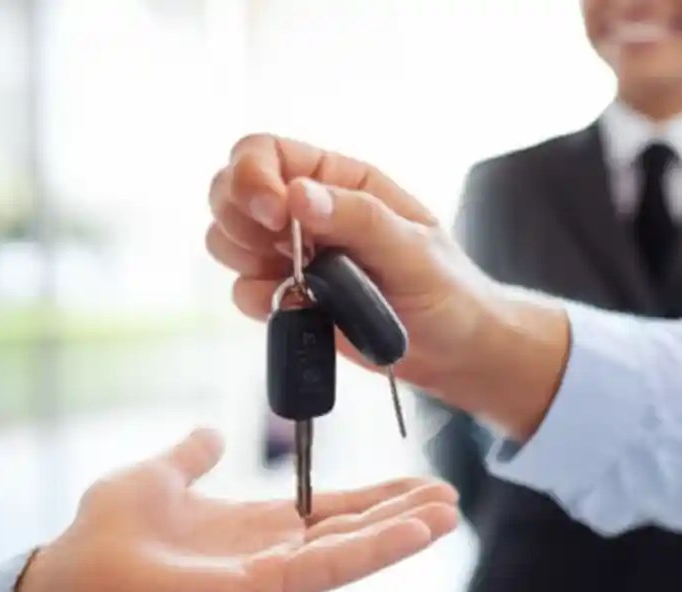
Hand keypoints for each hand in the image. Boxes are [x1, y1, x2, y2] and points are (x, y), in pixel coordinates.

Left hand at [14, 428, 458, 591]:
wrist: (69, 573)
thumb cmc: (104, 532)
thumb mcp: (159, 475)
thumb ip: (192, 455)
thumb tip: (211, 433)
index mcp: (252, 528)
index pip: (328, 512)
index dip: (372, 498)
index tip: (415, 482)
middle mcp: (269, 555)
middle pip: (351, 533)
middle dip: (400, 516)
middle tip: (451, 497)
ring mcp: (268, 577)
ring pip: (350, 553)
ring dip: (400, 534)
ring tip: (449, 513)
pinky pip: (327, 569)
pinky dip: (374, 551)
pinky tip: (413, 533)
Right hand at [206, 134, 569, 438]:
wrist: (456, 350)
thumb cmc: (447, 289)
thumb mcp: (413, 247)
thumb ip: (357, 218)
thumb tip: (297, 195)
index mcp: (338, 179)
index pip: (264, 152)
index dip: (251, 177)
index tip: (274, 214)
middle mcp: (306, 210)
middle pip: (229, 191)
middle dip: (239, 220)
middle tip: (279, 250)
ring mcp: (291, 254)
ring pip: (226, 240)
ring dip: (247, 262)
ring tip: (304, 281)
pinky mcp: (287, 296)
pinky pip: (242, 291)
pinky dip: (262, 303)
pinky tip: (308, 308)